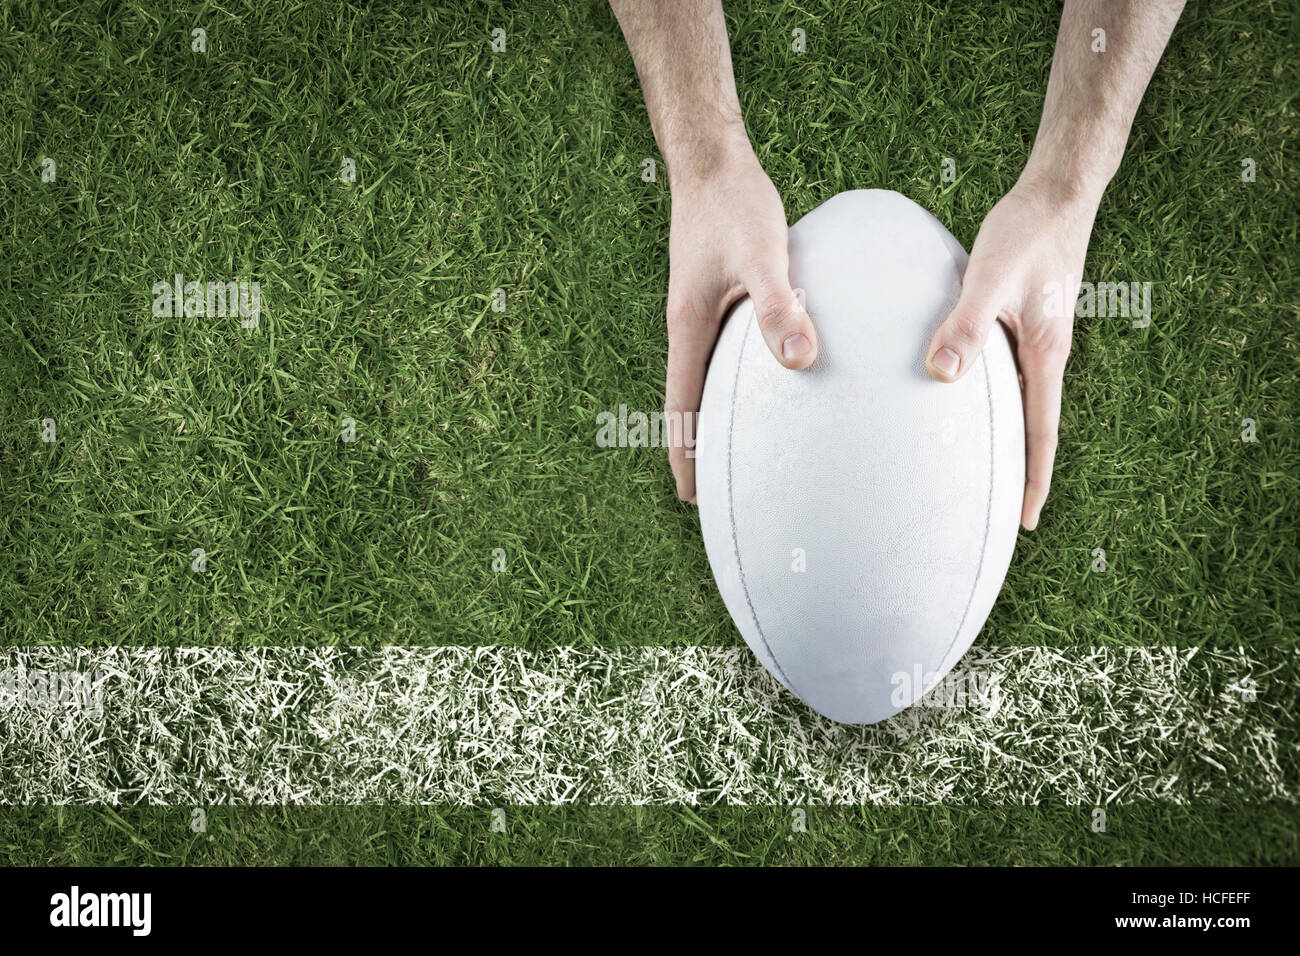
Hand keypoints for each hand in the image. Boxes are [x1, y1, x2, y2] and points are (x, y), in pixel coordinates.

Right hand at [665, 143, 818, 501]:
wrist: (711, 163)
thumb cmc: (735, 206)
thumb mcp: (762, 254)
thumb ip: (780, 305)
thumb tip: (801, 361)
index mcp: (689, 328)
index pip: (681, 406)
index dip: (685, 452)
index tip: (691, 496)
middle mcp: (691, 328)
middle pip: (690, 401)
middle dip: (699, 448)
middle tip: (717, 494)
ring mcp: (704, 315)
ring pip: (707, 380)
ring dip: (716, 418)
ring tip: (740, 453)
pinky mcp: (721, 300)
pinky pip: (726, 355)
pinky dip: (737, 384)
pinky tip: (766, 388)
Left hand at [924, 177, 1099, 529]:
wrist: (1057, 192)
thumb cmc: (1026, 232)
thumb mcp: (991, 277)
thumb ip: (965, 323)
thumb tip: (940, 373)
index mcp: (1046, 353)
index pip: (1041, 432)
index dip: (1034, 478)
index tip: (1027, 520)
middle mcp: (1046, 353)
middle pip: (1034, 426)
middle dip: (1021, 471)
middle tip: (1002, 514)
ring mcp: (1037, 339)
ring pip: (1020, 401)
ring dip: (1007, 436)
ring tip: (981, 471)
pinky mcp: (1024, 321)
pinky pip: (1007, 373)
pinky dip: (993, 398)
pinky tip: (964, 401)